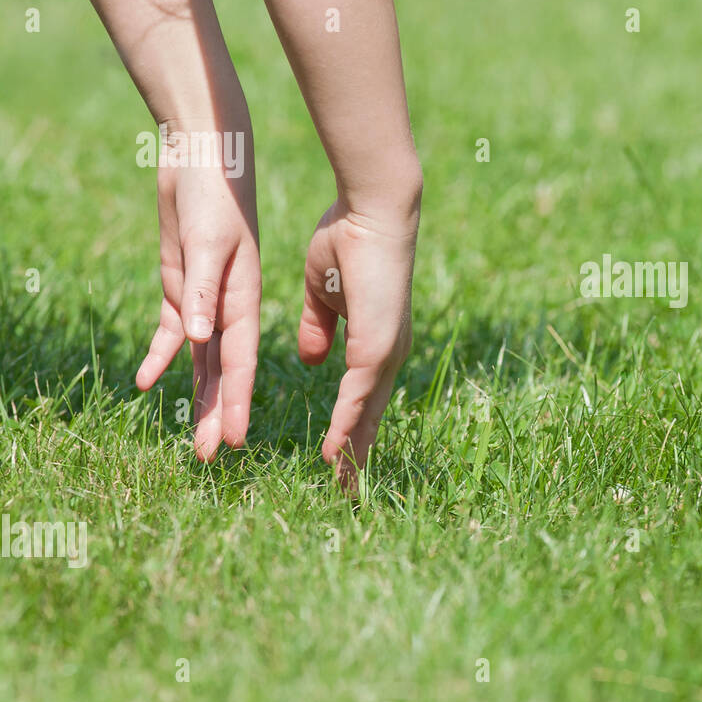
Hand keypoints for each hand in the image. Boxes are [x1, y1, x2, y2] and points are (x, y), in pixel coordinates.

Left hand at [135, 125, 260, 460]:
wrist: (201, 158)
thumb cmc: (212, 197)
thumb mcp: (207, 242)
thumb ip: (204, 292)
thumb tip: (201, 341)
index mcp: (242, 299)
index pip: (238, 362)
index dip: (237, 403)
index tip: (235, 441)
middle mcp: (227, 307)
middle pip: (222, 371)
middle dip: (218, 415)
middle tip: (212, 458)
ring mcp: (203, 299)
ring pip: (200, 360)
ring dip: (198, 397)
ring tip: (196, 441)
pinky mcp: (182, 287)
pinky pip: (170, 332)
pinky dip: (160, 356)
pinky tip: (147, 382)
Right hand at [298, 198, 416, 483]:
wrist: (370, 211)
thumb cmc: (346, 239)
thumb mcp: (323, 293)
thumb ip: (319, 328)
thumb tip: (313, 361)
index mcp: (376, 338)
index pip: (363, 395)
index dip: (352, 428)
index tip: (339, 459)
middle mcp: (388, 351)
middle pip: (371, 414)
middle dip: (359, 454)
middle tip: (348, 490)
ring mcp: (386, 350)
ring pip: (368, 413)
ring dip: (354, 452)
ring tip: (343, 487)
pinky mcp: (377, 345)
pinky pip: (358, 396)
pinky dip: (347, 426)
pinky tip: (336, 453)